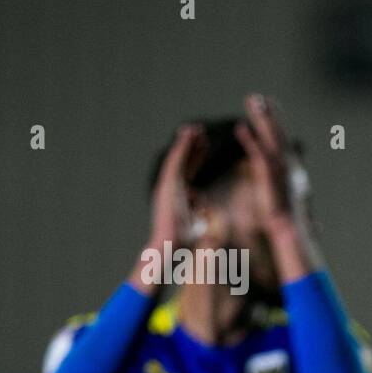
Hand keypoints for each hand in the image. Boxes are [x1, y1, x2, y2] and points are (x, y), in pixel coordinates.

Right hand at [130, 123, 203, 294]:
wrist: (170, 244)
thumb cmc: (184, 238)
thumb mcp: (196, 219)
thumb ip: (199, 209)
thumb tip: (202, 202)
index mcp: (178, 192)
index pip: (189, 169)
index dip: (196, 155)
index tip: (205, 143)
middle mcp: (170, 185)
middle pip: (183, 160)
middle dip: (191, 145)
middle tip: (200, 130)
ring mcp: (167, 184)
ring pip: (177, 157)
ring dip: (185, 142)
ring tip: (194, 128)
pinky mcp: (167, 184)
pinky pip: (176, 161)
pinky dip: (182, 148)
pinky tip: (188, 135)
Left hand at [234, 93, 310, 234]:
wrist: (289, 230)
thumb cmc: (283, 218)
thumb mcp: (280, 194)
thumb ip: (275, 181)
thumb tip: (272, 176)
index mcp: (289, 166)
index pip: (281, 138)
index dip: (275, 121)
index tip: (270, 104)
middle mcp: (287, 163)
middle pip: (278, 132)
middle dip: (269, 113)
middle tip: (259, 96)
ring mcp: (280, 169)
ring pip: (270, 137)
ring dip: (261, 118)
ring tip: (251, 100)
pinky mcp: (270, 176)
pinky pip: (259, 153)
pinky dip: (250, 140)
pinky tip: (239, 128)